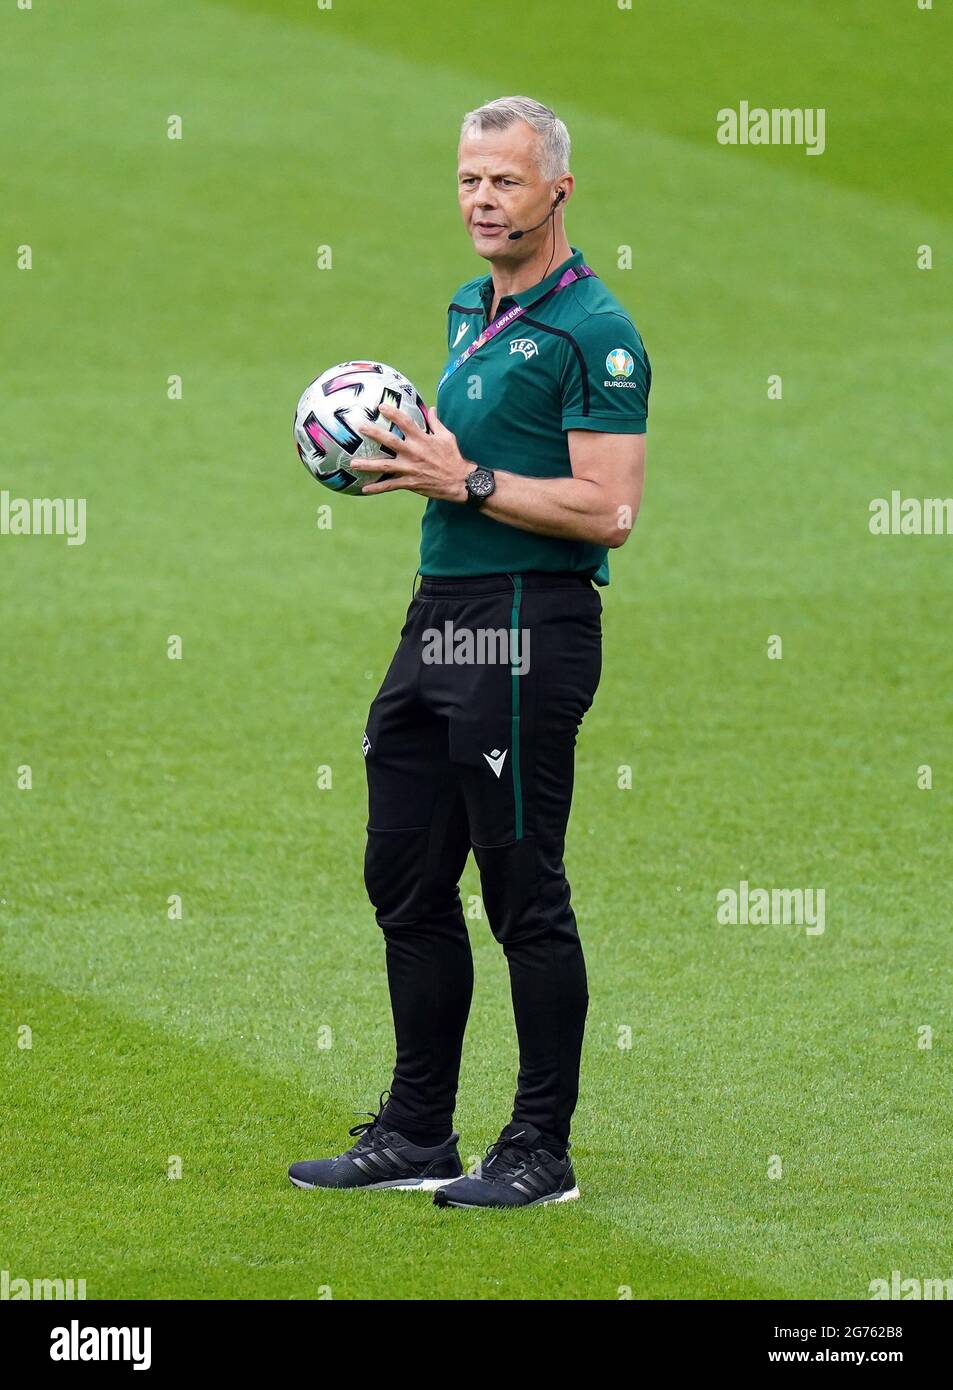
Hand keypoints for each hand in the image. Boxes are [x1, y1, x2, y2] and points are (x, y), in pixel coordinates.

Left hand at [352, 401, 471, 499]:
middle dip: (374, 433)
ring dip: (368, 464)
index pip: (405, 422)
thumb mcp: (447, 436)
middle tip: (360, 427)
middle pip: (390, 441)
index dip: (393, 413)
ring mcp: (410, 469)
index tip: (380, 406)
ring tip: (352, 463)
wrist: (459, 481)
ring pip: (385, 466)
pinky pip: (390, 485)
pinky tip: (364, 489)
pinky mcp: (410, 483)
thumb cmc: (453, 457)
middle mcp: (413, 453)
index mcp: (422, 439)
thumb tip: (431, 408)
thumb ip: (436, 422)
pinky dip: (377, 488)